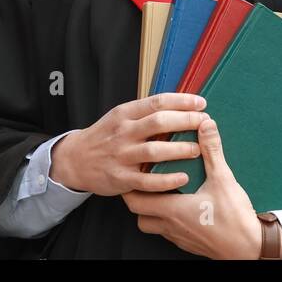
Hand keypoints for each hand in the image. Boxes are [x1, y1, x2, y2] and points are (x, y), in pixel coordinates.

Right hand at [49, 92, 208, 196]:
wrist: (76, 159)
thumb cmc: (106, 136)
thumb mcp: (120, 117)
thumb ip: (145, 112)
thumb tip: (181, 105)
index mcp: (125, 113)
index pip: (157, 102)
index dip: (183, 101)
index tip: (201, 103)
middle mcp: (123, 132)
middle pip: (159, 122)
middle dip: (186, 121)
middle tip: (205, 123)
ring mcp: (121, 155)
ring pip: (155, 150)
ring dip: (180, 149)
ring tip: (198, 149)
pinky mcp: (121, 178)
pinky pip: (148, 180)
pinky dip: (167, 179)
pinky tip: (183, 177)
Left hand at [122, 115, 264, 258]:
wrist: (250, 249)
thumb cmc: (235, 220)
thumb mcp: (224, 180)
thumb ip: (211, 151)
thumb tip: (205, 125)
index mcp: (172, 210)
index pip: (135, 199)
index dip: (131, 184)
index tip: (137, 168)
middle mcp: (170, 226)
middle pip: (138, 213)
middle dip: (137, 195)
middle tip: (145, 177)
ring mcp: (178, 237)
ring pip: (150, 225)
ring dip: (150, 209)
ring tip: (161, 190)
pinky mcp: (188, 242)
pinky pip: (166, 231)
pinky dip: (165, 218)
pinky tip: (178, 205)